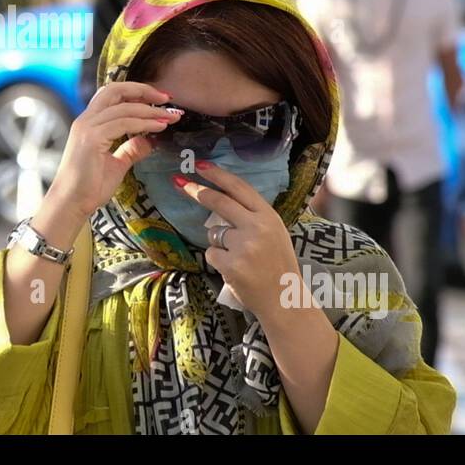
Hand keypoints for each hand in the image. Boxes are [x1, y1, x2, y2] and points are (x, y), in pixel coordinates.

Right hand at [44, 81, 177, 220]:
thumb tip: (148, 141)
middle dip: (143, 90)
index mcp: (89, 123)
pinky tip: (158, 127)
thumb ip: (130, 150)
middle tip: (167, 99)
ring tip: (169, 117)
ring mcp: (87, 127)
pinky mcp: (92, 138)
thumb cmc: (89, 187)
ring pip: (123, 107)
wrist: (72, 204)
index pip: (112, 95)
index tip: (159, 100)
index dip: (136, 92)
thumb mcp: (116, 164)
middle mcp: (86, 120)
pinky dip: (144, 122)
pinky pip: (123, 123)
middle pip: (115, 90)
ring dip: (150, 110)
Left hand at [173, 160, 301, 321]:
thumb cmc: (278, 265)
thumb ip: (252, 217)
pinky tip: (235, 270)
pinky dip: (218, 261)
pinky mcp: (231, 264)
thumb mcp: (274, 233)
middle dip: (197, 190)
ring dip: (220, 244)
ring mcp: (243, 246)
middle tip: (179, 182)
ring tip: (241, 259)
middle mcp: (257, 227)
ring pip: (214, 233)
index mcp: (269, 216)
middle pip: (219, 202)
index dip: (218, 175)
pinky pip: (212, 254)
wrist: (285, 299)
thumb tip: (221, 200)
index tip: (200, 165)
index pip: (240, 188)